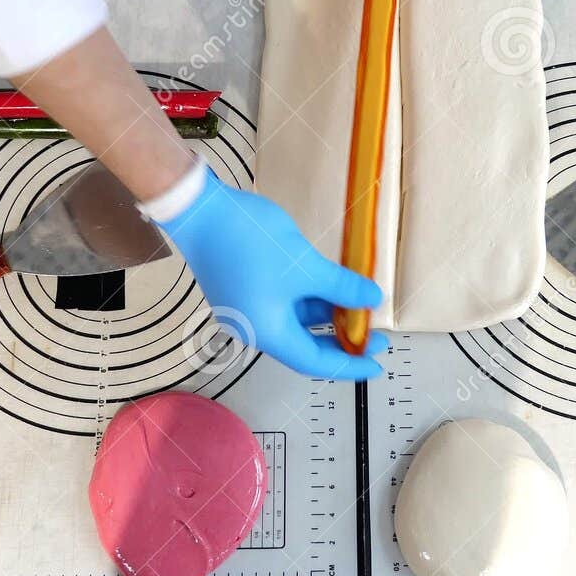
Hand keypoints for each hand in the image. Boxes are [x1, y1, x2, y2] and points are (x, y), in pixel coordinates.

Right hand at [155, 170, 388, 379]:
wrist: (199, 211)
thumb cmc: (248, 240)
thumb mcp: (305, 266)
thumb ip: (342, 287)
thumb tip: (371, 299)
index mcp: (267, 332)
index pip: (314, 361)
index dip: (348, 364)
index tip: (376, 363)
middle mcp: (254, 326)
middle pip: (305, 342)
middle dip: (342, 337)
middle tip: (375, 332)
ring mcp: (246, 306)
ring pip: (295, 318)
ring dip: (327, 312)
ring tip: (358, 299)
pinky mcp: (243, 287)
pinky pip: (283, 301)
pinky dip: (309, 297)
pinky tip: (330, 282)